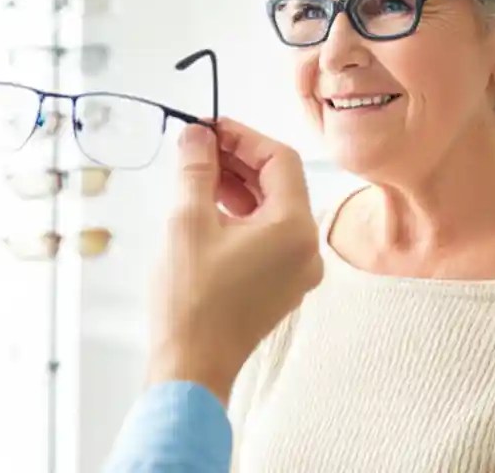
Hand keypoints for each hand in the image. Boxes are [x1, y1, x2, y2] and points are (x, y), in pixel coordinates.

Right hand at [147, 118, 321, 405]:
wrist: (190, 366)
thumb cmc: (191, 301)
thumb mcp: (188, 221)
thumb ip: (196, 169)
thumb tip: (197, 134)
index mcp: (295, 229)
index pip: (280, 160)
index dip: (243, 136)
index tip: (208, 128)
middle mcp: (307, 249)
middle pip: (280, 184)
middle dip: (239, 160)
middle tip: (199, 146)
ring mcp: (296, 271)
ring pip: (273, 209)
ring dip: (238, 186)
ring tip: (198, 174)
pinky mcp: (280, 286)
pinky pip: (268, 235)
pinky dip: (242, 215)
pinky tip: (208, 207)